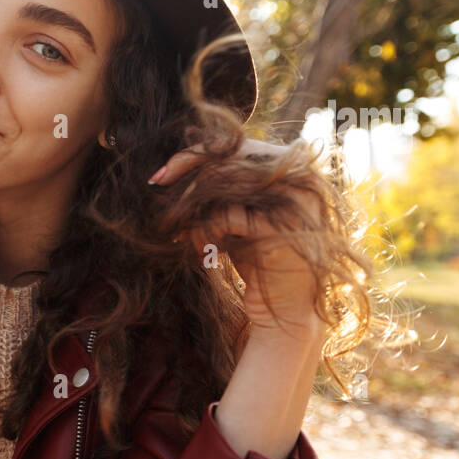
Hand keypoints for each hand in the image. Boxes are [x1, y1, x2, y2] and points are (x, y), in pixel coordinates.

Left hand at [149, 137, 325, 341]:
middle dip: (186, 174)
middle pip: (229, 155)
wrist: (283, 314)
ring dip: (190, 208)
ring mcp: (295, 200)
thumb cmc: (259, 264)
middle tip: (159, 193)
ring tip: (180, 233)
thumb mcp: (237, 219)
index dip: (193, 155)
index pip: (236, 143)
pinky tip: (201, 251)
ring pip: (224, 182)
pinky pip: (225, 215)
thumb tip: (174, 165)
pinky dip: (203, 232)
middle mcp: (300, 177)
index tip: (158, 177)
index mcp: (292, 168)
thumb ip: (221, 189)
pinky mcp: (281, 227)